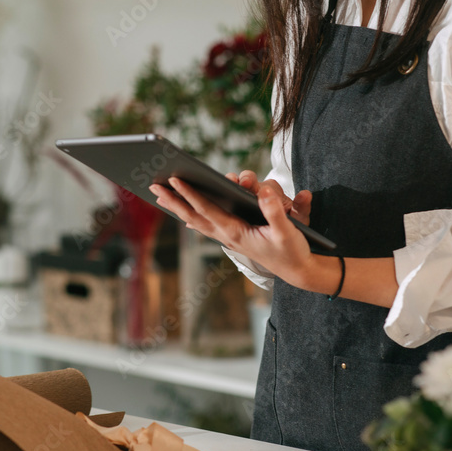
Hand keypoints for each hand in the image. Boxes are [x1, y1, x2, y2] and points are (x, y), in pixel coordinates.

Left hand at [149, 176, 315, 288]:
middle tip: (154, 186)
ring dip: (179, 208)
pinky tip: (185, 215)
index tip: (174, 180)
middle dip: (173, 201)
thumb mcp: (288, 231)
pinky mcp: (233, 238)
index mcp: (236, 232)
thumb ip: (276, 212)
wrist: (298, 271)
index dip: (190, 194)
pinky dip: (193, 218)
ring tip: (162, 196)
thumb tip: (265, 191)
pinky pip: (207, 226)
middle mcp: (227, 235)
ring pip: (197, 221)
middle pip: (193, 215)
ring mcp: (228, 238)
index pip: (207, 209)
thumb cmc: (292, 251)